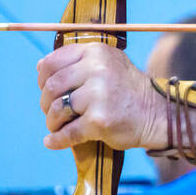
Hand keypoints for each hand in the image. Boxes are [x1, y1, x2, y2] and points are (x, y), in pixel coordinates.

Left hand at [37, 43, 166, 150]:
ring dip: (52, 122)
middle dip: (46, 103)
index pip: (53, 62)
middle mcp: (97, 69)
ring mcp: (98, 95)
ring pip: (56, 110)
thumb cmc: (128, 90)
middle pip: (52, 87)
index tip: (45, 89)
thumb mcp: (108, 64)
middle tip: (52, 113)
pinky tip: (52, 142)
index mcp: (96, 53)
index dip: (43, 78)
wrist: (156, 115)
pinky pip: (67, 132)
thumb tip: (39, 65)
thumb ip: (78, 62)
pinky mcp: (99, 120)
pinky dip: (56, 140)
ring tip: (57, 126)